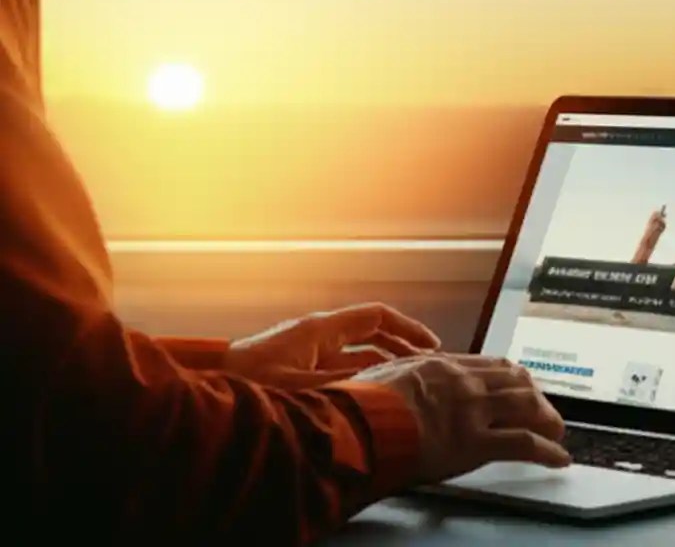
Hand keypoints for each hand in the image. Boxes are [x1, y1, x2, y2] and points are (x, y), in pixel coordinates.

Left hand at [225, 303, 440, 388]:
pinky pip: (340, 368)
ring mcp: (307, 353)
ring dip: (383, 364)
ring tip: (407, 380)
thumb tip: (385, 386)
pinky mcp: (298, 371)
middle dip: (401, 345)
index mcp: (320, 329)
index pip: (375, 317)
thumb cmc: (247, 386)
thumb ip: (346, 386)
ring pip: (356, 353)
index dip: (407, 328)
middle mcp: (317, 336)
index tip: (431, 346)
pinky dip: (362, 377)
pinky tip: (373, 393)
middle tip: (427, 365)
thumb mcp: (302, 388)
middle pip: (370, 333)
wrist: (207, 395)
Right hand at [351, 354, 570, 481]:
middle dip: (536, 396)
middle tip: (544, 411)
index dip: (512, 378)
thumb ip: (402, 377)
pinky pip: (523, 443)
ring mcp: (472, 411)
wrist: (354, 426)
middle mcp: (464, 383)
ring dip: (548, 420)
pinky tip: (558, 458)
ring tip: (556, 434)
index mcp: (441, 365)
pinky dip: (547, 451)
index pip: (491, 365)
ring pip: (527, 406)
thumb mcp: (380, 377)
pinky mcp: (474, 442)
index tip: (521, 386)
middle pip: (517, 381)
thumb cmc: (357, 407)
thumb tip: (401, 383)